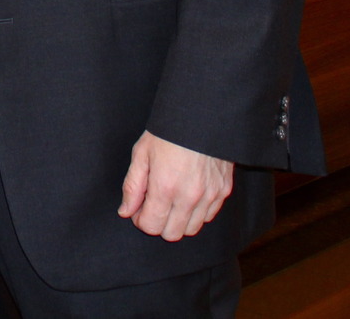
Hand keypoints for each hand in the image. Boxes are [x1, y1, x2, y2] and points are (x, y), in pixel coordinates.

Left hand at [117, 131, 232, 240]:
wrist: (201, 115)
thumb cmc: (167, 133)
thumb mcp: (142, 154)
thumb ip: (132, 186)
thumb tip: (126, 212)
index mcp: (165, 187)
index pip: (151, 226)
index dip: (140, 220)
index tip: (139, 208)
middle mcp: (189, 196)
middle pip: (172, 234)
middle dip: (159, 224)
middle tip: (154, 205)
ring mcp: (209, 196)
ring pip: (191, 229)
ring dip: (178, 220)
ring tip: (171, 200)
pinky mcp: (223, 191)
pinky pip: (208, 217)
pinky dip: (196, 213)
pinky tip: (188, 195)